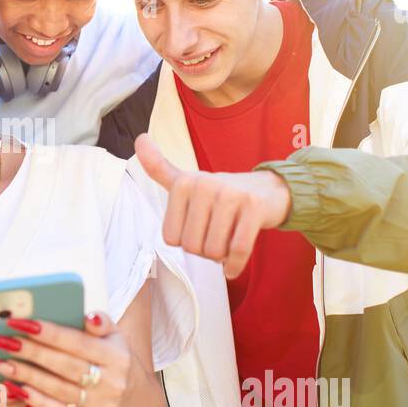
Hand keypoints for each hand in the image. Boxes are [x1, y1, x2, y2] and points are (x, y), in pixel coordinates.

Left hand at [0, 310, 131, 406]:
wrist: (129, 395)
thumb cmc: (110, 357)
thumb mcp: (114, 336)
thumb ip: (100, 322)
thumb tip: (87, 316)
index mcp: (116, 356)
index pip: (77, 342)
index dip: (47, 332)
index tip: (19, 322)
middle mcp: (110, 383)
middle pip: (63, 366)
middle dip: (29, 352)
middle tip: (0, 340)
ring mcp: (99, 404)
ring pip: (55, 389)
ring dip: (23, 375)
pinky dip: (32, 398)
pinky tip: (12, 386)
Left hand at [135, 132, 290, 278]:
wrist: (268, 190)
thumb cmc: (220, 193)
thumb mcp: (186, 180)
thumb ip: (159, 168)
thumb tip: (139, 139)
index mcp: (184, 182)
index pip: (171, 238)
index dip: (186, 241)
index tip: (198, 229)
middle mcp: (205, 185)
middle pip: (192, 246)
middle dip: (204, 251)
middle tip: (215, 236)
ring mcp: (231, 195)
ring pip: (214, 251)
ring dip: (221, 256)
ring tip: (227, 240)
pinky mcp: (254, 207)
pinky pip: (238, 249)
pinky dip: (234, 265)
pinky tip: (232, 267)